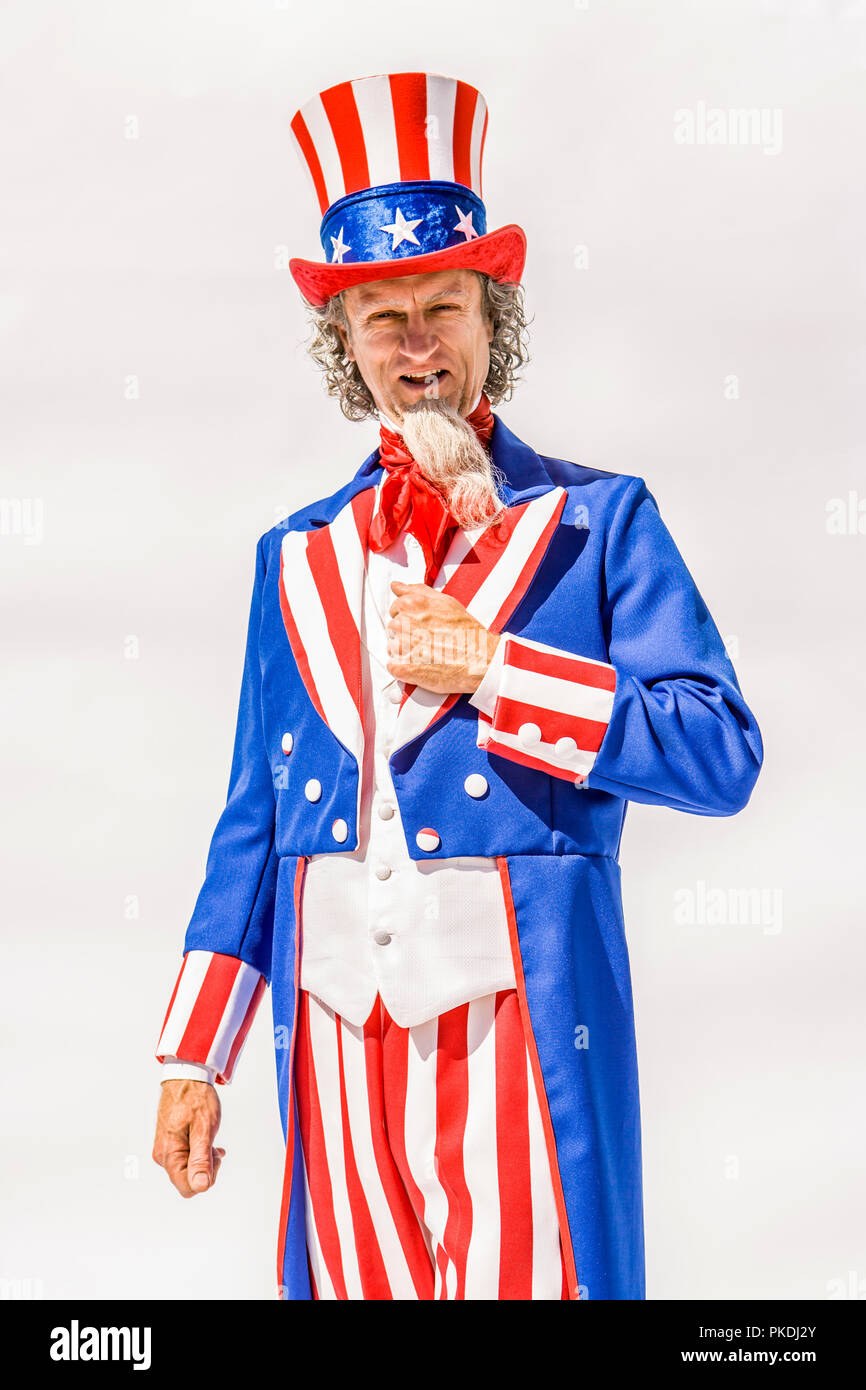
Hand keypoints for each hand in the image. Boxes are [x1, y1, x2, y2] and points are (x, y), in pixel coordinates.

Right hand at [152, 1078, 223, 1197]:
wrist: (186, 1077)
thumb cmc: (195, 1098)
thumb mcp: (204, 1129)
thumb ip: (201, 1159)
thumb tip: (200, 1186)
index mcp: (169, 1155)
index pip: (188, 1188)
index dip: (206, 1177)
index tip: (213, 1156)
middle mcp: (163, 1156)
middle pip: (188, 1180)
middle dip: (205, 1167)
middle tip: (213, 1145)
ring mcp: (165, 1150)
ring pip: (188, 1169)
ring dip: (203, 1158)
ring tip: (209, 1138)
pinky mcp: (170, 1144)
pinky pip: (185, 1159)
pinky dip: (199, 1153)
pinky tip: (207, 1142)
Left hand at [386, 581, 499, 694]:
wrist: (479, 659)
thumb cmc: (465, 630)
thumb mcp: (445, 602)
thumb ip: (417, 591)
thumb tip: (396, 586)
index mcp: (410, 605)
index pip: (395, 609)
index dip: (410, 617)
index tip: (423, 625)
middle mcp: (402, 623)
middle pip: (393, 629)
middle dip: (407, 634)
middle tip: (429, 640)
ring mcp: (401, 647)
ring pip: (392, 648)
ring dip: (406, 651)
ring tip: (428, 653)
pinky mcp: (404, 669)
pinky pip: (393, 667)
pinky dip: (404, 669)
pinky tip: (421, 666)